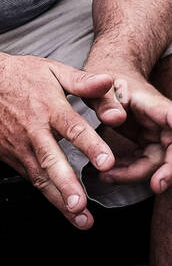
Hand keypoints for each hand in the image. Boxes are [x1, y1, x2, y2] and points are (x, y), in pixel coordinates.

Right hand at [0, 45, 116, 228]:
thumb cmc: (17, 76)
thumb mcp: (51, 70)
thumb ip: (82, 80)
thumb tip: (108, 81)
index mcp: (48, 106)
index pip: (71, 127)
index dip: (89, 145)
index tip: (105, 161)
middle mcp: (33, 129)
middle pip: (50, 159)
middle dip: (65, 183)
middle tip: (79, 203)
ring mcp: (19, 145)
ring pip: (39, 176)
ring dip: (58, 199)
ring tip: (78, 217)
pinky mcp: (10, 156)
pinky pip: (31, 178)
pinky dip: (47, 195)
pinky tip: (64, 208)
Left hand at [89, 65, 171, 192]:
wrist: (103, 78)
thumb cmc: (106, 79)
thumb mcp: (101, 88)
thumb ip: (106, 102)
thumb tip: (115, 118)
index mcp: (159, 108)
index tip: (168, 172)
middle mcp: (164, 123)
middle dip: (166, 172)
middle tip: (154, 186)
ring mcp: (157, 134)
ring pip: (157, 162)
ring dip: (135, 173)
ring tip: (107, 176)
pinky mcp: (147, 142)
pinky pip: (144, 162)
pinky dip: (127, 170)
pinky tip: (108, 172)